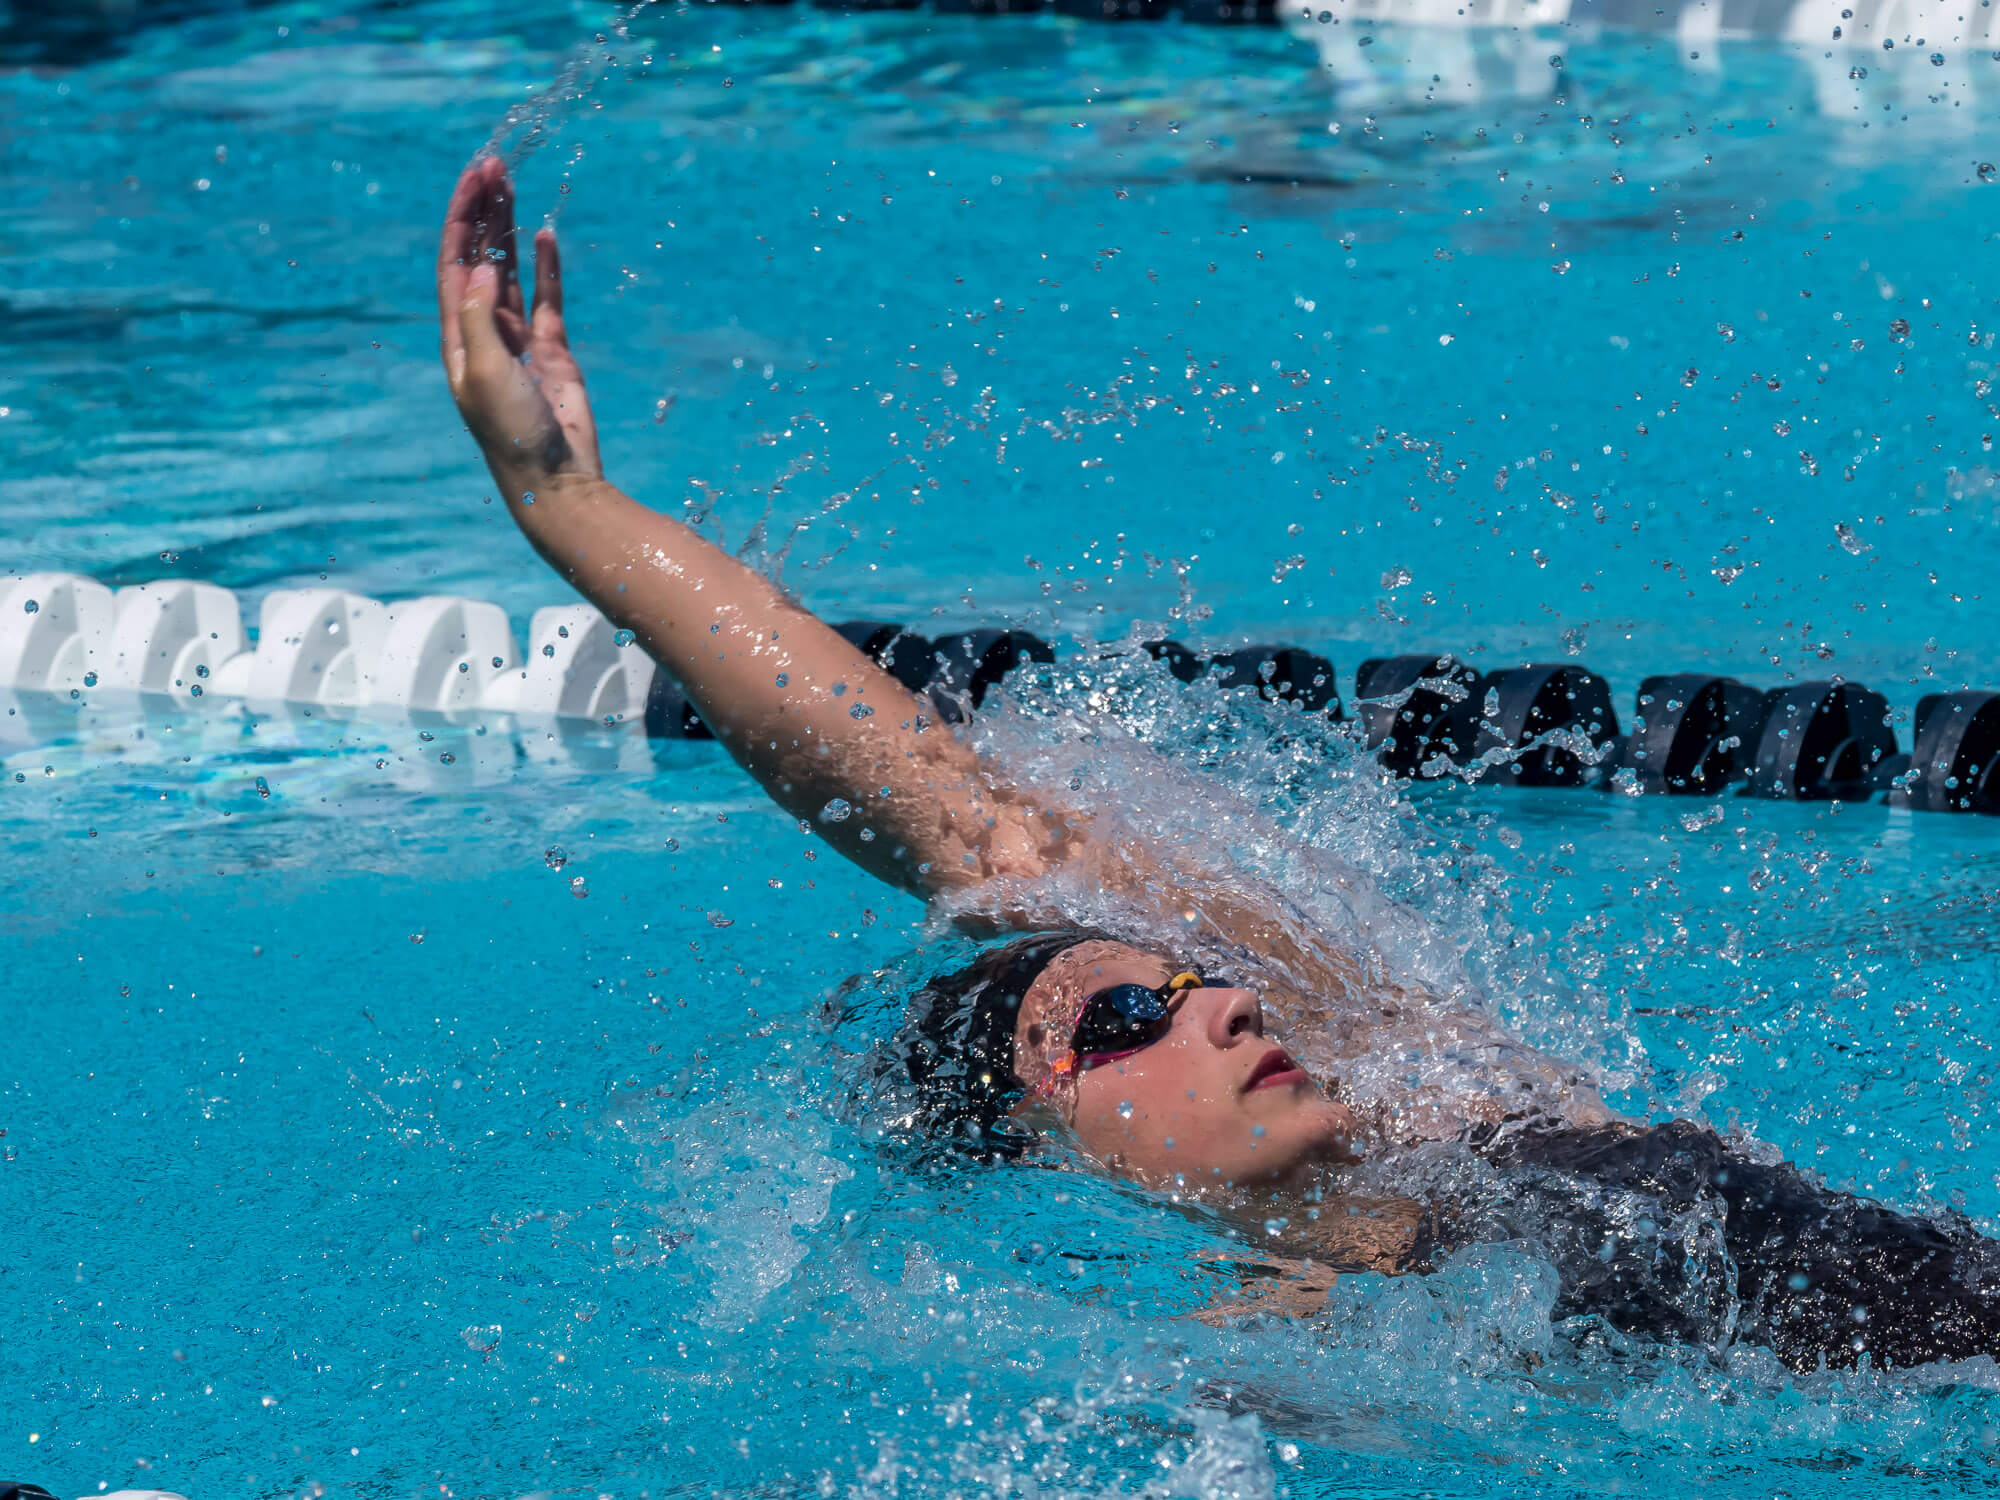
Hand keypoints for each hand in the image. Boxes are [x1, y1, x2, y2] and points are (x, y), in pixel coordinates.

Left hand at [437, 154, 601, 502]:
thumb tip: (483, 267)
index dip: (461, 219)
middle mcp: (483, 334)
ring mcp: (518, 342)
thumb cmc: (511, 433)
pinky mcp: (552, 352)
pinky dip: (546, 268)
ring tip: (511, 186)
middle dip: (483, 213)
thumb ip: (480, 317)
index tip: (476, 178)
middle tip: (494, 166)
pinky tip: (545, 236)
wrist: (555, 480)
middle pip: (479, 260)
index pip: (454, 265)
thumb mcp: (485, 373)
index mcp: (457, 339)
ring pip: (510, 273)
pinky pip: (546, 299)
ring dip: (508, 231)